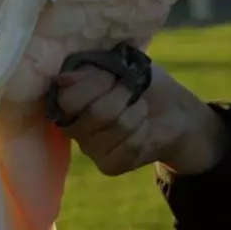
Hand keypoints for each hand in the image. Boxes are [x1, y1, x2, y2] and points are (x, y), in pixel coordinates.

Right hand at [50, 61, 228, 176]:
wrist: (170, 109)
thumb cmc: (138, 81)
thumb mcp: (116, 65)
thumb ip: (88, 72)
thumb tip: (60, 80)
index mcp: (67, 97)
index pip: (67, 98)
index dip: (96, 84)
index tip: (113, 75)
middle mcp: (72, 125)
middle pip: (97, 113)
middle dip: (123, 96)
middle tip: (130, 90)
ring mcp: (88, 148)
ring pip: (118, 127)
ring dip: (137, 112)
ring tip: (140, 108)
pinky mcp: (107, 165)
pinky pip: (130, 146)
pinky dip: (144, 130)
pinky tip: (142, 128)